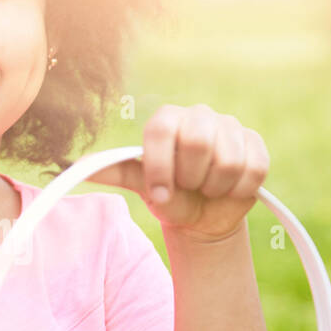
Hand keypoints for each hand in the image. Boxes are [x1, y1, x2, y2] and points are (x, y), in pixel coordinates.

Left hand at [87, 103, 269, 242]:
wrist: (203, 216)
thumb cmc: (168, 196)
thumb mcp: (139, 185)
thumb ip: (113, 171)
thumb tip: (73, 166)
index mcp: (166, 119)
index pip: (160, 131)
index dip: (161, 167)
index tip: (159, 192)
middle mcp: (198, 115)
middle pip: (197, 143)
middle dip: (190, 178)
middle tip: (187, 186)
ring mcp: (231, 126)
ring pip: (227, 160)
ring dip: (214, 187)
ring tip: (207, 188)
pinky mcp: (256, 144)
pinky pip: (253, 169)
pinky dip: (238, 189)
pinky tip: (229, 188)